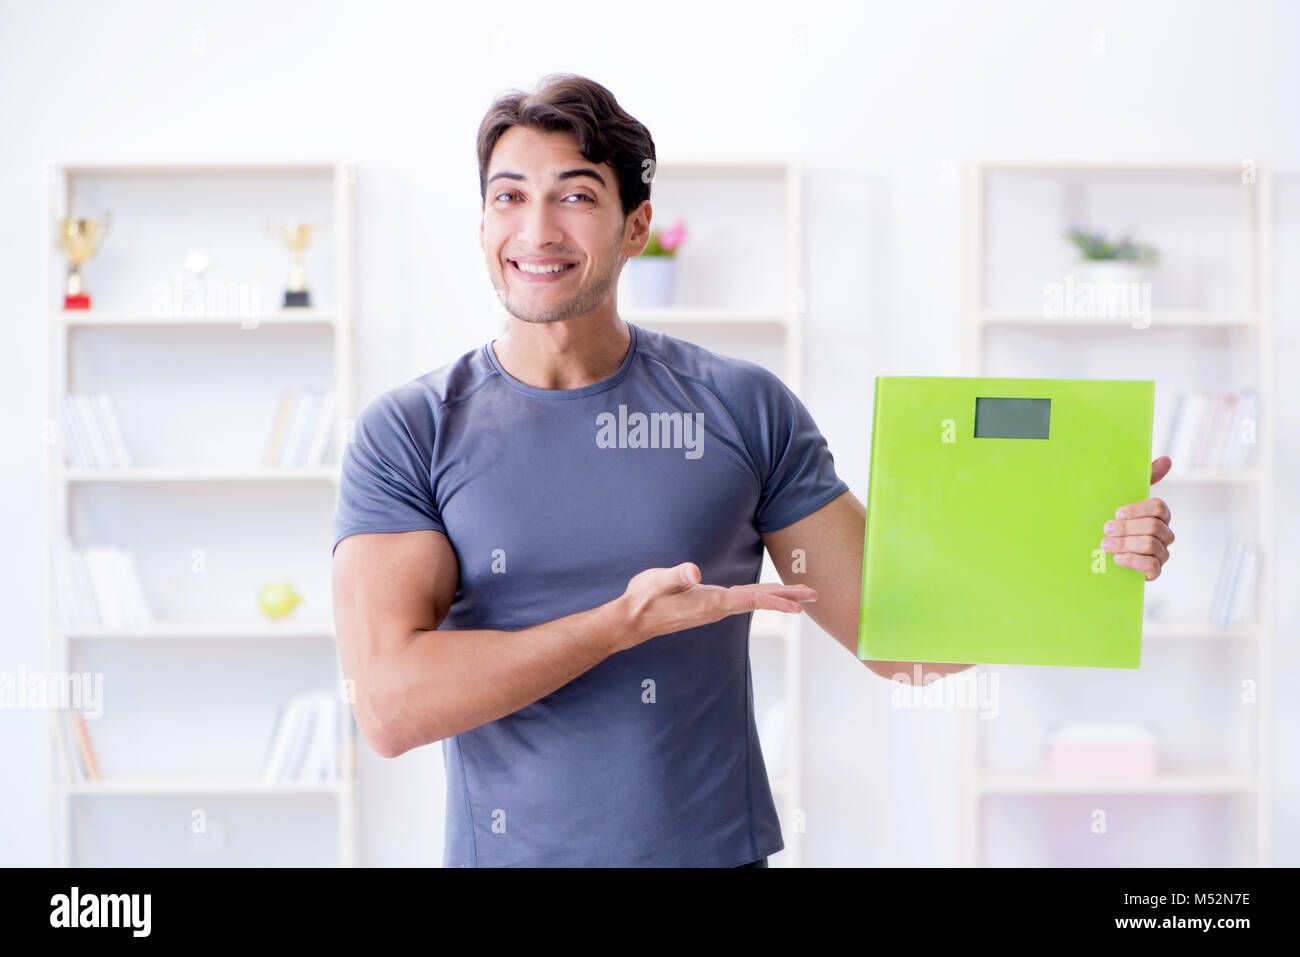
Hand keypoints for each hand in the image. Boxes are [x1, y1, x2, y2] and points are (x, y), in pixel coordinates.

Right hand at [614, 562, 816, 651]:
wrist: (632, 620)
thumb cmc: (644, 599)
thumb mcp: (657, 581)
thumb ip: (675, 576)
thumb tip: (693, 572)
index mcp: (711, 602)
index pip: (751, 600)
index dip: (776, 601)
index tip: (799, 605)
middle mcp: (717, 608)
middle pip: (759, 602)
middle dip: (787, 598)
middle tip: (814, 595)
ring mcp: (713, 609)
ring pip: (752, 601)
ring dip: (777, 597)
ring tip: (798, 595)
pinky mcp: (708, 607)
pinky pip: (742, 601)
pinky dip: (759, 597)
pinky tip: (763, 594)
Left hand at [1100, 456, 1174, 581]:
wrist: (1101, 557)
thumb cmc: (1115, 523)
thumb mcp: (1122, 500)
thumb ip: (1144, 480)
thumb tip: (1166, 459)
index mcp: (1159, 515)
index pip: (1158, 508)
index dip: (1138, 509)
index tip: (1117, 512)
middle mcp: (1164, 534)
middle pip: (1152, 527)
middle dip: (1126, 528)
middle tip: (1105, 529)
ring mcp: (1161, 553)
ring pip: (1151, 545)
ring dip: (1125, 544)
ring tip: (1105, 545)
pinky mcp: (1154, 571)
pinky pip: (1151, 566)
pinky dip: (1133, 561)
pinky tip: (1117, 558)